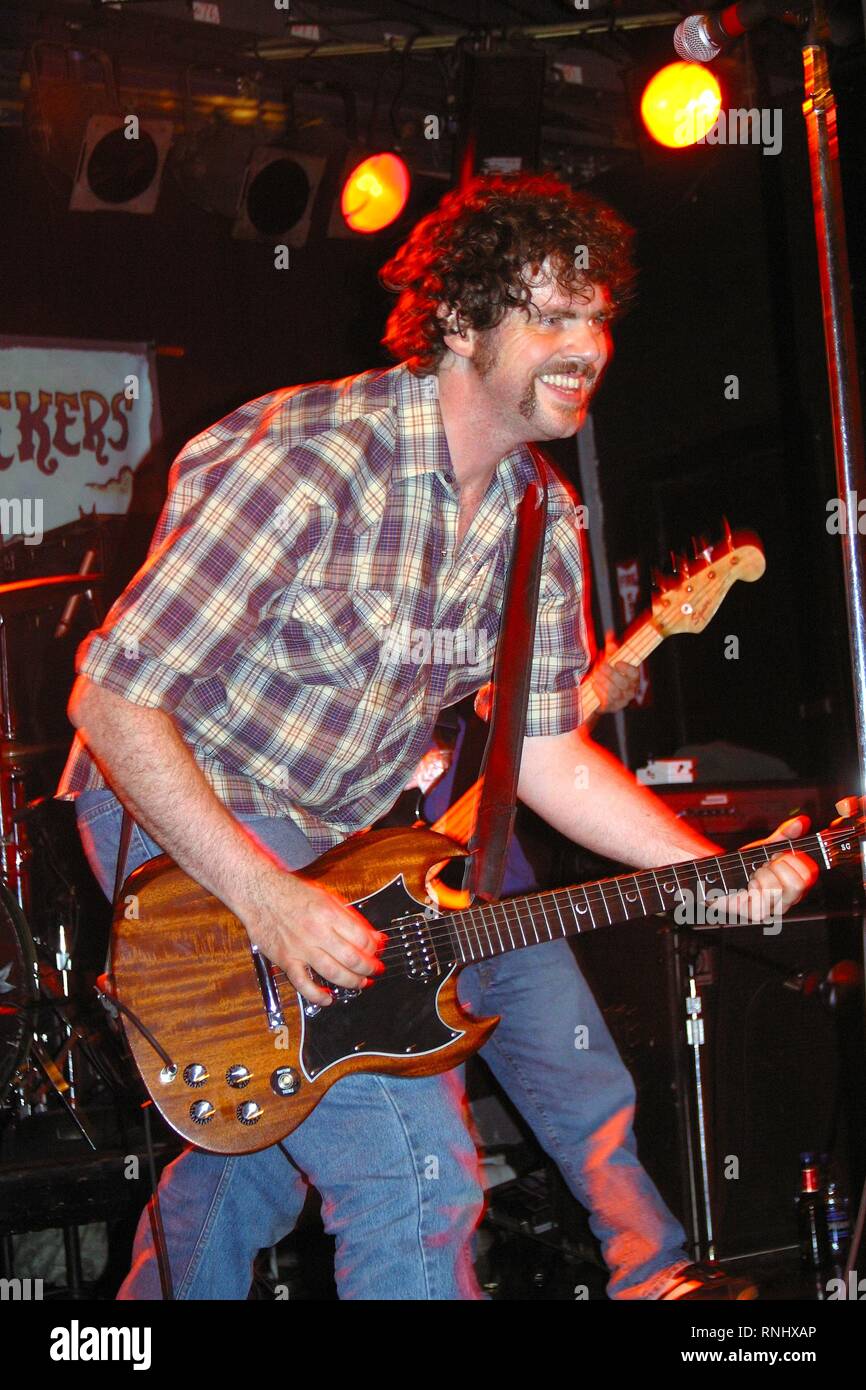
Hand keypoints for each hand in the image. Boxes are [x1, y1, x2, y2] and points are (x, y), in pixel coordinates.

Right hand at [239, 865, 385, 1006]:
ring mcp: (301, 949)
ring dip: (353, 982)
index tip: (378, 951)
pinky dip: (317, 995)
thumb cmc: (291, 892)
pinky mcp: (286, 960)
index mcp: (329, 914)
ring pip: (333, 973)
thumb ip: (349, 917)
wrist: (259, 893)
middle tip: (375, 970)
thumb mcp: (326, 896)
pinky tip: (328, 997)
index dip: (375, 948)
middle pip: (352, 958)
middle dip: (370, 968)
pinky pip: (303, 984)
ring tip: (361, 983)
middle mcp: (317, 932)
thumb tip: (371, 934)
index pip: (362, 938)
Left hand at [590, 633, 639, 713]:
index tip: (617, 662)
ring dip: (604, 681)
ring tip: (596, 674)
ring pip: (614, 692)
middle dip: (611, 673)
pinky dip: (599, 691)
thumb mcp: (608, 659)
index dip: (627, 668)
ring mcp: (622, 700)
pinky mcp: (612, 708)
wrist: (597, 693)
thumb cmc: (606, 673)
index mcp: (633, 677)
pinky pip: (607, 701)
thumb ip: (610, 648)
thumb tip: (609, 633)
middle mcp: (630, 690)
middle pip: (623, 683)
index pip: (634, 673)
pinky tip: (594, 684)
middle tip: (601, 666)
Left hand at [722, 815, 818, 923]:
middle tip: (765, 865)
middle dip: (777, 868)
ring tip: (754, 875)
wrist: (720, 877)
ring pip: (777, 889)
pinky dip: (752, 886)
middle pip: (798, 884)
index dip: (793, 860)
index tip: (777, 855)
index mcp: (796, 885)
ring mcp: (774, 909)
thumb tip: (802, 821)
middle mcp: (789, 899)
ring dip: (761, 875)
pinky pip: (761, 899)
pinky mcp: (757, 914)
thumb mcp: (766, 847)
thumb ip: (785, 835)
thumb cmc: (745, 865)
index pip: (810, 875)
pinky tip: (748, 886)